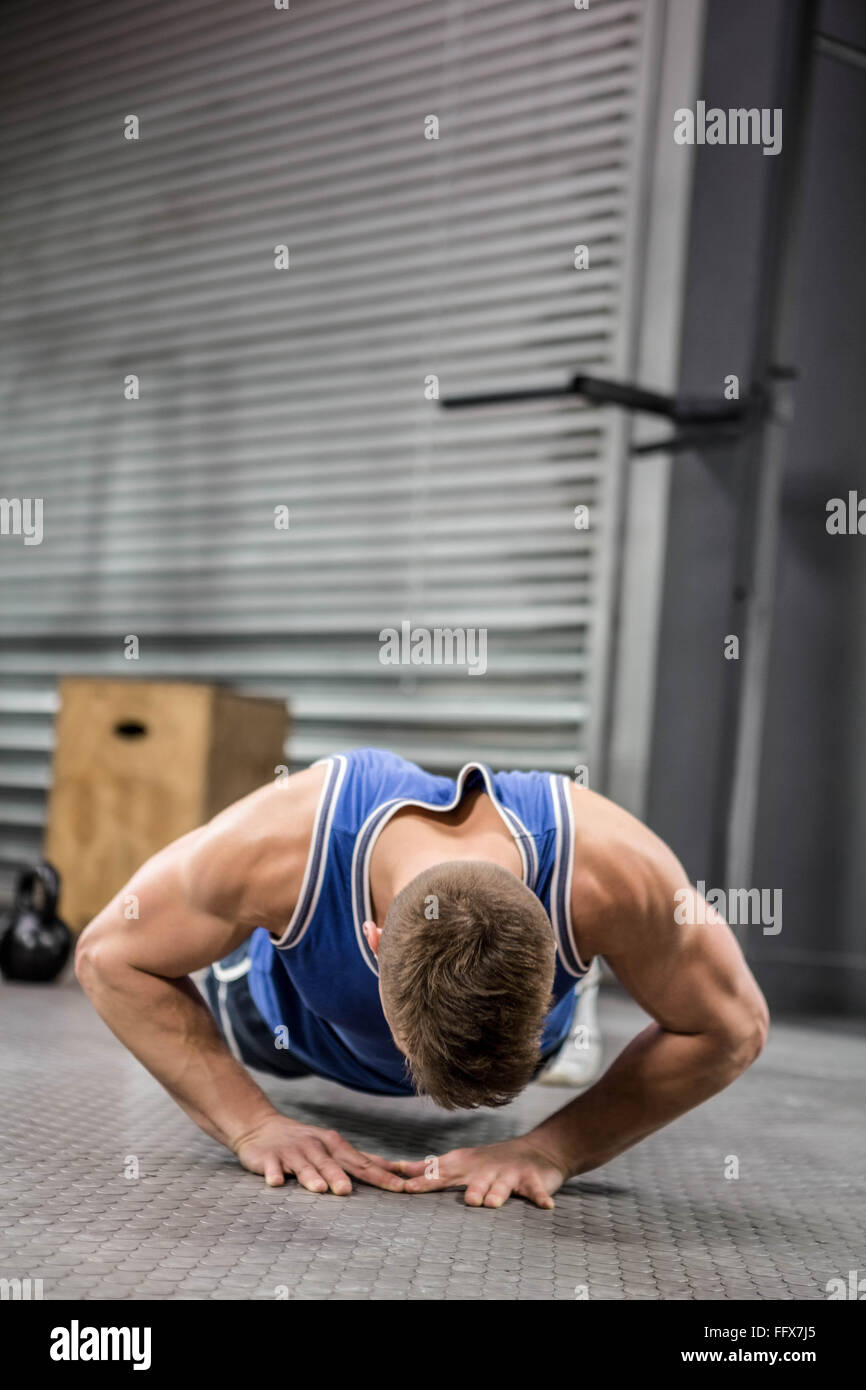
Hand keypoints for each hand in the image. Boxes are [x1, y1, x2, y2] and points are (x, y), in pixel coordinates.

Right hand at [232, 1114, 405, 1195]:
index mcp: (334, 1145)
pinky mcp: (268, 1158)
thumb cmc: (307, 1143)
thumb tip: (396, 1169)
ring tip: (319, 1188)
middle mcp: (315, 1147)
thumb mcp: (335, 1147)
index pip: (361, 1163)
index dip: (380, 1175)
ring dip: (311, 1176)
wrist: (263, 1127)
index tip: (399, 1188)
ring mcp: (291, 1152)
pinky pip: (272, 1167)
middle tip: (348, 1191)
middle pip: (331, 1164)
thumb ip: (361, 1160)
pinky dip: (274, 1174)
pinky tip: (276, 1182)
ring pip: (303, 1166)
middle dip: (340, 1177)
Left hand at [396, 1135, 568, 1208]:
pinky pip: (536, 1191)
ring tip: (492, 1203)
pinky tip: (545, 1206)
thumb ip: (430, 1169)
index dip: (425, 1182)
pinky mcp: (532, 1180)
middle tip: (464, 1200)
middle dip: (468, 1190)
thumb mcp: (460, 1163)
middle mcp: (485, 1169)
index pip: (441, 1174)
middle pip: (474, 1182)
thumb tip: (396, 1168)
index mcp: (466, 1166)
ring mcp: (509, 1174)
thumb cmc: (488, 1162)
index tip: (406, 1188)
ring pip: (502, 1186)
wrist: (535, 1150)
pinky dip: (540, 1197)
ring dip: (497, 1194)